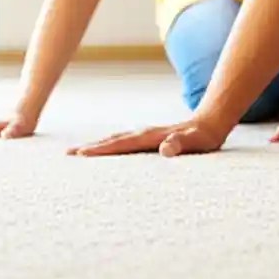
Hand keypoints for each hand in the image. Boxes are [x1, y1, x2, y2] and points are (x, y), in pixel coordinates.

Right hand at [67, 119, 226, 157]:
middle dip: (90, 148)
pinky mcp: (147, 138)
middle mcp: (143, 133)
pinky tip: (104, 151)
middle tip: (68, 155)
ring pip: (115, 139)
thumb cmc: (203, 137)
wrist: (210, 122)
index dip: (101, 150)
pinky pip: (123, 142)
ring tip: (78, 153)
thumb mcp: (196, 142)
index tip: (81, 155)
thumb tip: (166, 149)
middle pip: (112, 140)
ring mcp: (144, 134)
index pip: (121, 144)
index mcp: (150, 136)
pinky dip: (109, 146)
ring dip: (97, 145)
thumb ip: (181, 144)